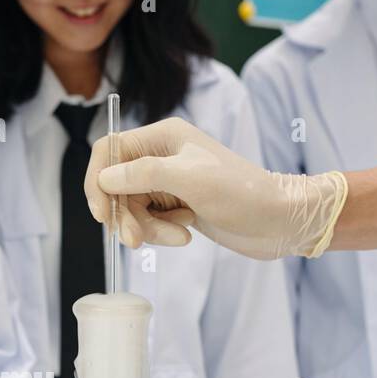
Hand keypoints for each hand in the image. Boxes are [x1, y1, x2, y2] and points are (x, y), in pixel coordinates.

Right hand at [84, 116, 348, 258]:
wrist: (279, 221)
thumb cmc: (242, 193)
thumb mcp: (190, 180)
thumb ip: (143, 175)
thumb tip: (104, 177)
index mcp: (163, 137)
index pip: (109, 151)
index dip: (98, 181)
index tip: (102, 213)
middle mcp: (161, 156)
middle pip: (117, 186)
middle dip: (125, 215)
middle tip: (137, 240)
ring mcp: (168, 182)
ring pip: (131, 208)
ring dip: (147, 228)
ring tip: (177, 237)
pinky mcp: (176, 206)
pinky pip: (149, 221)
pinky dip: (160, 233)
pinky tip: (185, 235)